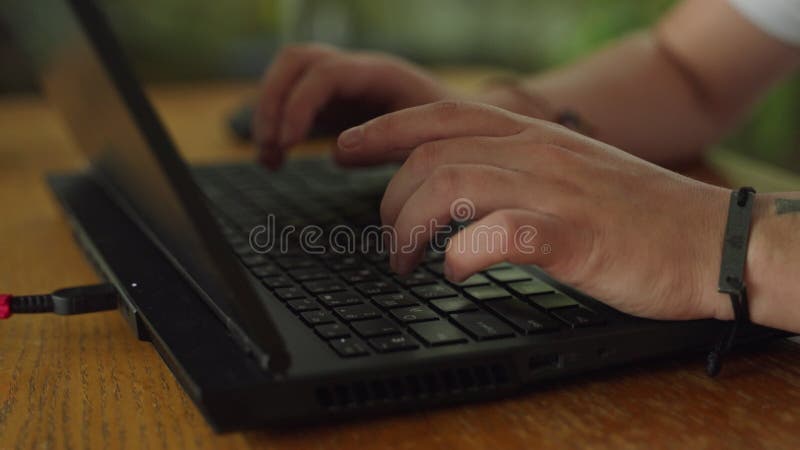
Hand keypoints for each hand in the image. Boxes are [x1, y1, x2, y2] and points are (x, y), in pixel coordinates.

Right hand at [253, 43, 450, 168]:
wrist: (466, 125)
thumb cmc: (451, 133)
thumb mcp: (427, 140)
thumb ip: (388, 145)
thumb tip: (336, 154)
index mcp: (379, 74)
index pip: (326, 73)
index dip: (300, 104)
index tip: (289, 144)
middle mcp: (355, 71)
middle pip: (296, 60)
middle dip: (272, 101)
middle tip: (272, 147)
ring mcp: (341, 84)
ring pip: (287, 76)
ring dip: (268, 113)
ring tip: (270, 159)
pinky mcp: (332, 103)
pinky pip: (291, 101)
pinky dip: (276, 126)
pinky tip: (276, 160)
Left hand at [337, 101, 733, 320]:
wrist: (711, 240)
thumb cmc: (635, 213)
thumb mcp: (567, 170)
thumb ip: (513, 167)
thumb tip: (452, 186)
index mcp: (533, 135)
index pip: (441, 114)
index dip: (383, 129)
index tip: (344, 150)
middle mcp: (537, 153)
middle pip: (431, 156)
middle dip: (389, 200)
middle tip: (386, 239)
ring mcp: (554, 192)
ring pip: (451, 187)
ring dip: (411, 230)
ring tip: (406, 264)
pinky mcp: (573, 238)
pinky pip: (499, 235)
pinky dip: (464, 257)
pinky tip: (458, 273)